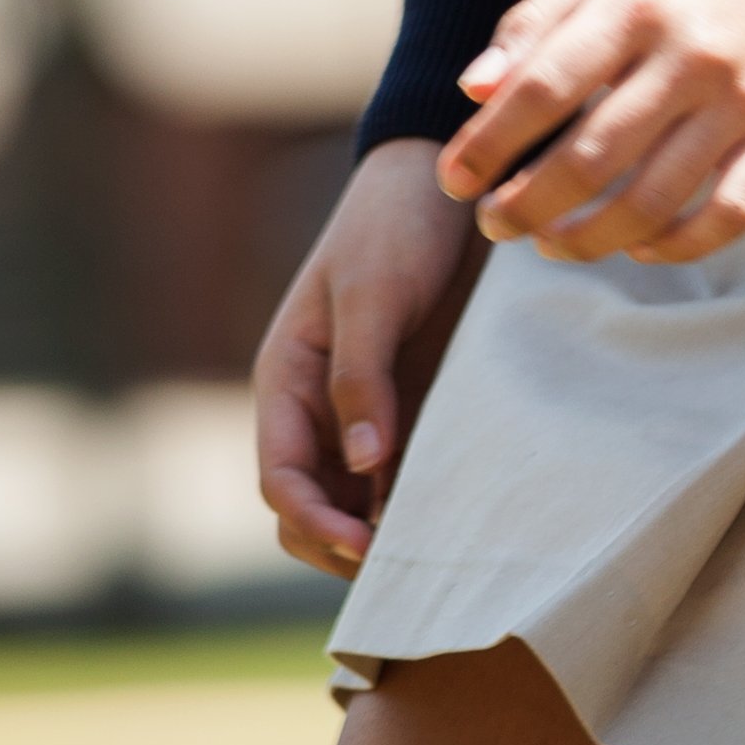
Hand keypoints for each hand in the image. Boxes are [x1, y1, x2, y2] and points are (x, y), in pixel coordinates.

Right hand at [254, 137, 480, 578]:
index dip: (315, 523)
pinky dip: (423, 501)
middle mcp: (320, 406)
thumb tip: (362, 465)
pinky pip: (409, 473)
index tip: (366, 547)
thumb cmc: (397, 223)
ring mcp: (369, 410)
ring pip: (360, 502)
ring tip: (439, 555)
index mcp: (287, 378)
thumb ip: (361, 374)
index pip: (281, 478)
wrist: (454, 178)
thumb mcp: (373, 292)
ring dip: (386, 534)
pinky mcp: (418, 405)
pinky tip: (462, 517)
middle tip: (406, 567)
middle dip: (343, 547)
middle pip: (312, 508)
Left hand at [440, 0, 744, 265]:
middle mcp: (693, 55)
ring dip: (588, 238)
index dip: (489, 143)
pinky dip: (679, 246)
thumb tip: (474, 90)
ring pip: (655, 200)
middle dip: (527, 204)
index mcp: (638, 3)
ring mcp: (742, 101)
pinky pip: (732, 214)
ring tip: (548, 244)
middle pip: (593, 157)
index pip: (545, 88)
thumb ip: (536, 23)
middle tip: (493, 224)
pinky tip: (637, 247)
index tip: (454, 180)